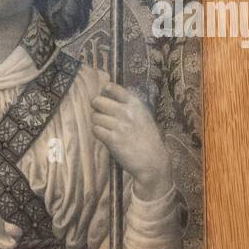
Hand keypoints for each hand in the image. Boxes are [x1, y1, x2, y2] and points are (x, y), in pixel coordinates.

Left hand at [92, 80, 173, 198]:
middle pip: (97, 101)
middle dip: (96, 108)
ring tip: (106, 129)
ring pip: (95, 117)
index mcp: (135, 104)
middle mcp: (126, 112)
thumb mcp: (143, 116)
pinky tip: (106, 137)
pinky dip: (98, 133)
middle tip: (101, 115)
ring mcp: (119, 125)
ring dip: (97, 123)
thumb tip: (107, 96)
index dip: (103, 92)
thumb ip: (128, 106)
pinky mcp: (113, 139)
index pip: (111, 88)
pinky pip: (96, 130)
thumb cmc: (148, 139)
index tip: (104, 97)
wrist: (153, 160)